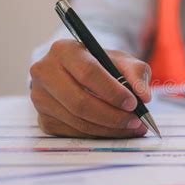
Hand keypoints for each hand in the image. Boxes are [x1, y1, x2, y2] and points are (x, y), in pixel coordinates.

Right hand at [30, 39, 151, 137]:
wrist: (78, 73)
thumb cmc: (101, 65)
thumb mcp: (122, 61)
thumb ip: (137, 73)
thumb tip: (144, 96)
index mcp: (64, 50)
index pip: (88, 73)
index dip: (113, 92)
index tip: (134, 103)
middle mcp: (45, 72)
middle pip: (80, 102)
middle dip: (112, 116)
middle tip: (136, 121)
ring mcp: (40, 98)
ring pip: (78, 121)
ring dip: (109, 129)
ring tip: (133, 127)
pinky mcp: (44, 119)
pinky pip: (74, 133)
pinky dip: (99, 134)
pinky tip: (116, 130)